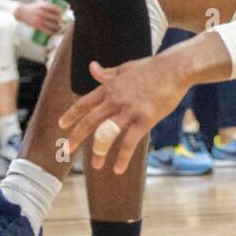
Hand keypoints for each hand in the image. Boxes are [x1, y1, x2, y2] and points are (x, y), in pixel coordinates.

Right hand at [15, 0, 63, 34]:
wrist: (21, 12)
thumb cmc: (32, 7)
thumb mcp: (41, 3)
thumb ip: (49, 5)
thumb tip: (59, 9)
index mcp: (44, 6)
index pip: (57, 9)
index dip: (61, 12)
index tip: (61, 14)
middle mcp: (42, 12)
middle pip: (56, 18)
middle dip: (60, 21)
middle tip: (61, 22)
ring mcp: (40, 20)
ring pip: (53, 26)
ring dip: (58, 28)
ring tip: (59, 28)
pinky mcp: (37, 26)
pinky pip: (47, 31)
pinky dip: (52, 32)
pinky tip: (53, 32)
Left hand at [59, 56, 189, 173]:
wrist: (174, 69)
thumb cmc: (152, 67)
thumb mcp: (125, 68)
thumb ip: (107, 73)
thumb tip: (92, 67)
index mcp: (109, 88)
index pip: (84, 103)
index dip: (71, 115)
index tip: (61, 125)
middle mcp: (115, 100)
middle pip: (89, 121)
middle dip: (76, 137)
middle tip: (66, 150)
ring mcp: (129, 111)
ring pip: (107, 134)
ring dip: (99, 151)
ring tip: (95, 166)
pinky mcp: (145, 120)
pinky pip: (129, 142)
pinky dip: (122, 157)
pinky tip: (118, 169)